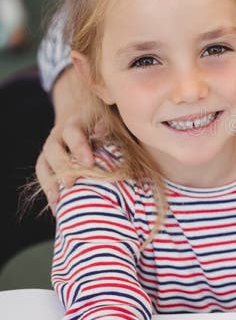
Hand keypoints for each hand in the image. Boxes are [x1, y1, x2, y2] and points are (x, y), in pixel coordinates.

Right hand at [35, 67, 94, 211]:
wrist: (81, 112)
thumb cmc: (102, 119)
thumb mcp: (107, 117)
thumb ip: (107, 125)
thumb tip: (103, 131)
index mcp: (76, 121)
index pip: (72, 131)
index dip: (79, 147)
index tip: (89, 164)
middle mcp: (59, 133)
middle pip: (53, 149)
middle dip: (61, 167)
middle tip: (70, 183)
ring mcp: (51, 147)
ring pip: (43, 162)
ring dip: (49, 182)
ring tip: (57, 200)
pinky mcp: (48, 160)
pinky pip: (43, 175)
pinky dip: (49, 190)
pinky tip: (56, 206)